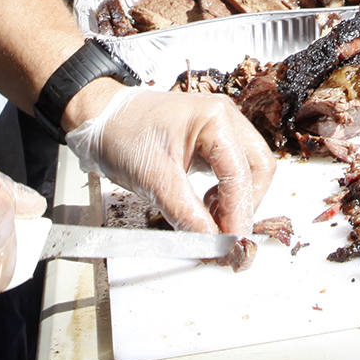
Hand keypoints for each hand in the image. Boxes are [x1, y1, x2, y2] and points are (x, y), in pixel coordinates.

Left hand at [63, 85, 276, 233]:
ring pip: (249, 168)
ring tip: (213, 219)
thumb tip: (211, 241)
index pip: (241, 173)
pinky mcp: (210, 139)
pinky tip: (206, 205)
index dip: (239, 212)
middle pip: (259, 167)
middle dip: (247, 203)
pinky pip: (232, 168)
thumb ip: (186, 213)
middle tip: (227, 233)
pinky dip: (226, 191)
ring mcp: (219, 126)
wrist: (100, 116)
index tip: (230, 243)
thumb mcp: (153, 178)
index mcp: (215, 118)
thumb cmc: (122, 133)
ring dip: (237, 198)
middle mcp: (225, 118)